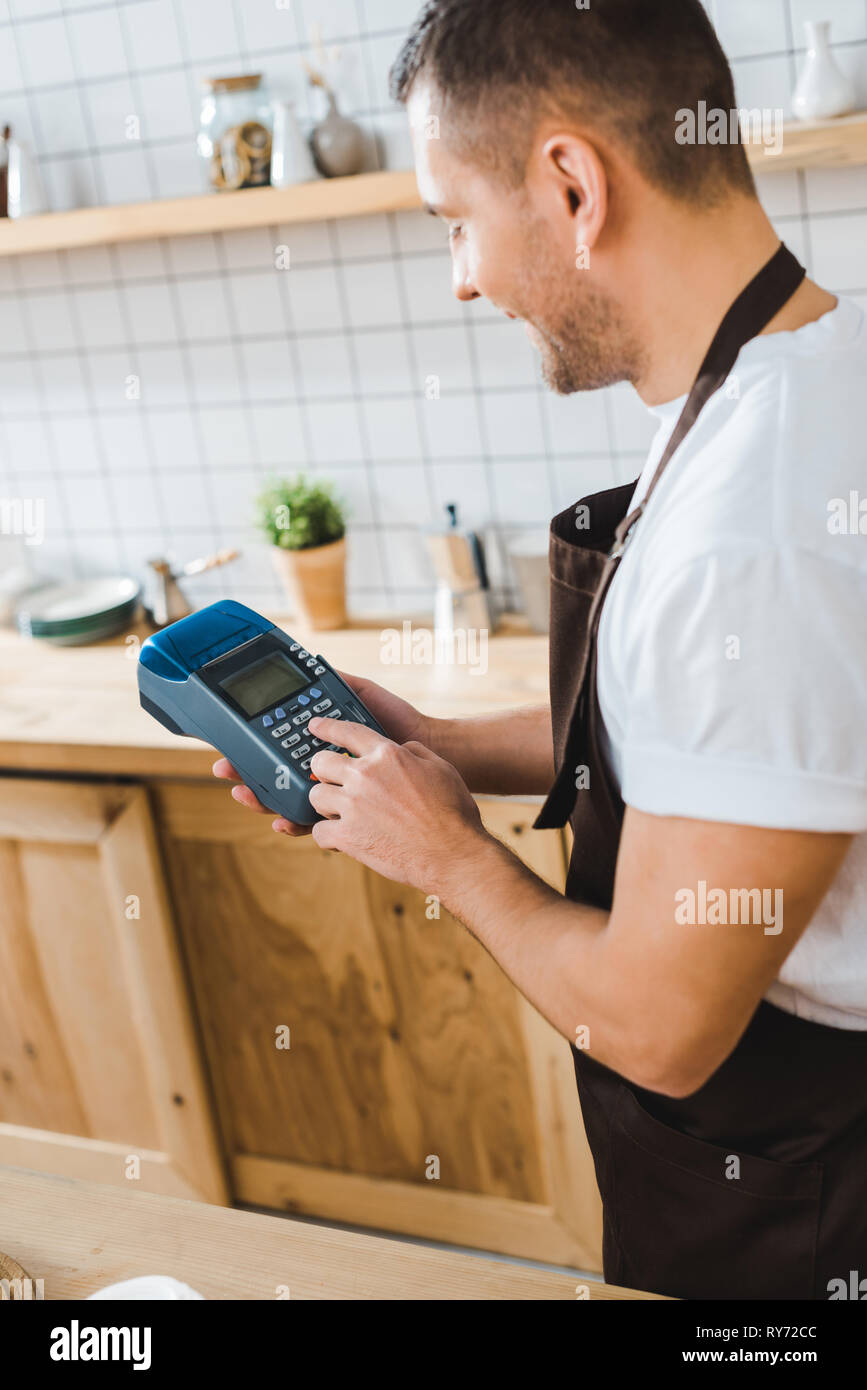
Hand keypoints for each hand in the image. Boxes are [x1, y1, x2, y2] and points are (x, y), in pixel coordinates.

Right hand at [211, 673, 432, 836]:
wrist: (431, 753)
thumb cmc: (400, 725)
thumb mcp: (364, 696)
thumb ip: (338, 684)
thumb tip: (310, 664)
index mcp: (321, 747)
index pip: (278, 750)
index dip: (252, 751)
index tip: (230, 747)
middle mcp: (322, 773)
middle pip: (274, 778)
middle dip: (247, 776)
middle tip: (225, 770)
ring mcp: (334, 796)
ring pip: (288, 804)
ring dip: (263, 802)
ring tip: (246, 794)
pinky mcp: (349, 817)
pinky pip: (317, 826)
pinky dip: (295, 824)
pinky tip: (282, 821)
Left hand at [299, 715, 487, 891]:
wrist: (452, 854)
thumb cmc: (452, 812)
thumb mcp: (440, 768)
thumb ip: (415, 752)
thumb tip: (402, 749)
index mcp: (388, 755)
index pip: (347, 732)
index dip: (328, 727)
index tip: (315, 726)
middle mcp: (365, 776)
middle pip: (321, 762)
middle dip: (323, 770)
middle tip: (332, 781)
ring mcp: (353, 806)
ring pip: (315, 795)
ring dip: (325, 804)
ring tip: (340, 812)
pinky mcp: (347, 836)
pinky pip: (319, 830)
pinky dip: (329, 835)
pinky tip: (343, 838)